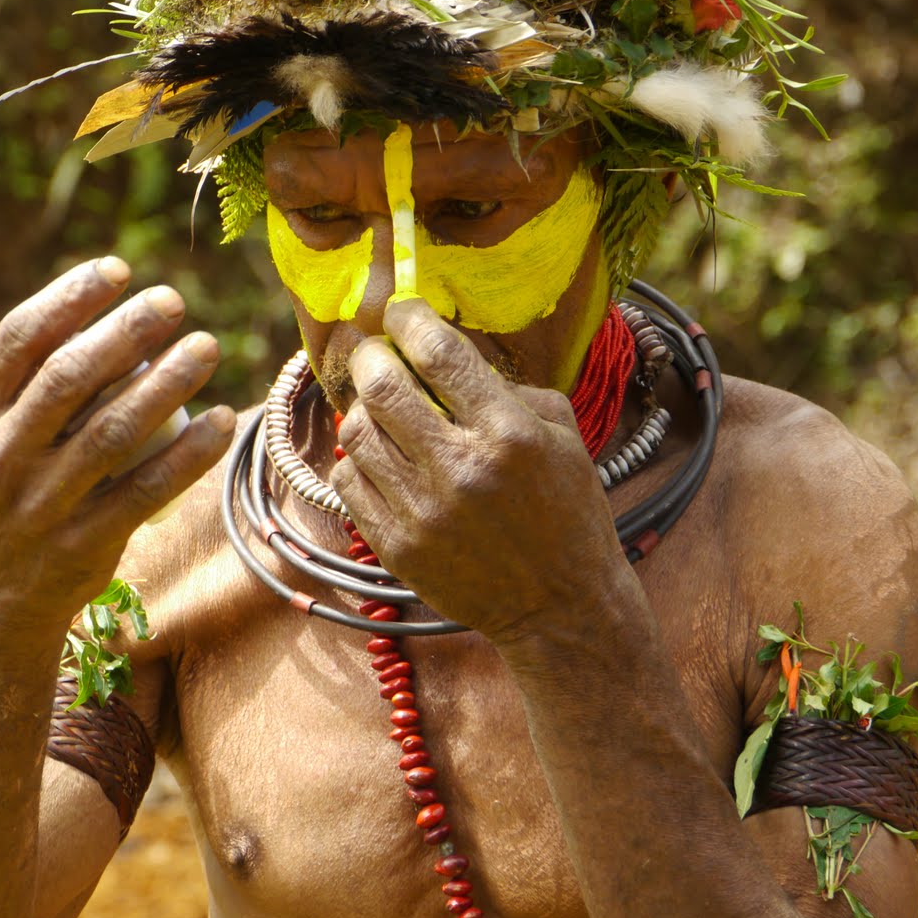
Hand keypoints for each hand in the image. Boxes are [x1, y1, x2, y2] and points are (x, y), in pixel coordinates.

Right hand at [0, 257, 235, 631]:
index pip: (18, 341)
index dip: (68, 299)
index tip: (118, 269)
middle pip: (67, 381)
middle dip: (124, 333)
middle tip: (171, 301)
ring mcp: (39, 507)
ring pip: (111, 435)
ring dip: (166, 386)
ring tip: (206, 347)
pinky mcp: (82, 546)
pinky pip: (144, 492)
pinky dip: (186, 456)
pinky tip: (222, 419)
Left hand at [330, 298, 620, 642]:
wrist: (562, 607)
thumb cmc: (568, 510)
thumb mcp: (562, 435)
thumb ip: (506, 385)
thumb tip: (442, 347)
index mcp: (510, 434)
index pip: (439, 352)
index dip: (410, 318)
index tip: (402, 310)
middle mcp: (462, 470)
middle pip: (382, 386)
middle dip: (371, 356)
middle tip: (376, 352)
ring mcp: (424, 513)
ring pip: (355, 433)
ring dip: (363, 410)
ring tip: (381, 410)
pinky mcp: (398, 548)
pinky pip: (348, 482)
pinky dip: (358, 461)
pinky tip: (382, 459)